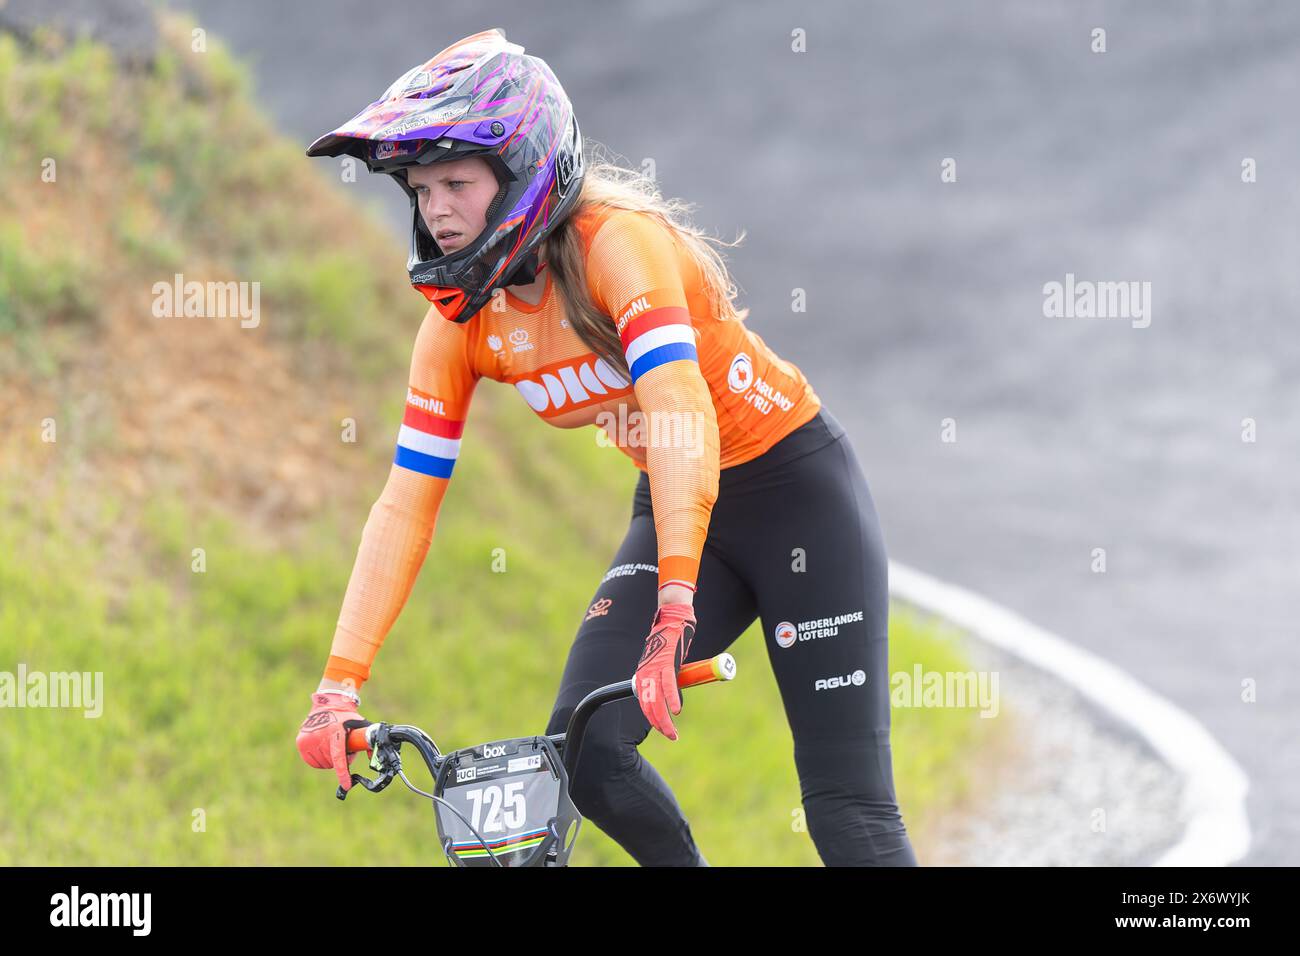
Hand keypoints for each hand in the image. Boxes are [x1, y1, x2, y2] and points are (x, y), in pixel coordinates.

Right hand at [296, 690, 369, 790]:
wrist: (327, 704)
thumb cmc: (346, 717)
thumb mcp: (360, 724)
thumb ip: (367, 740)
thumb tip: (373, 757)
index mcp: (336, 732)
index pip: (339, 757)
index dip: (343, 773)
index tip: (347, 785)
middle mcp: (320, 736)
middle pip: (331, 763)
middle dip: (338, 761)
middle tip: (342, 748)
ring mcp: (308, 739)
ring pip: (322, 764)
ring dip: (329, 761)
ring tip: (332, 746)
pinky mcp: (301, 742)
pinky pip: (312, 761)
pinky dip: (319, 760)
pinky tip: (322, 748)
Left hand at [633, 603, 695, 740]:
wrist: (673, 618)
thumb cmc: (672, 640)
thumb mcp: (666, 663)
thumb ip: (667, 677)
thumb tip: (673, 692)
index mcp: (644, 675)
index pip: (645, 703)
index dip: (654, 718)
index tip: (664, 730)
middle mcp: (646, 673)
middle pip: (649, 706)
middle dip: (660, 724)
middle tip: (671, 737)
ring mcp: (655, 668)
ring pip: (656, 700)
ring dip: (664, 718)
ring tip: (672, 732)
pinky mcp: (666, 662)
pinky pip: (668, 685)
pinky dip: (672, 698)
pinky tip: (677, 710)